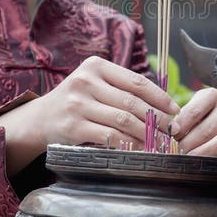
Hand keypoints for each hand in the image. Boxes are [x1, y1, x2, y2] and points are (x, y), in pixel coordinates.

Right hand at [0, 57, 179, 174]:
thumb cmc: (77, 101)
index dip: (160, 97)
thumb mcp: (95, 84)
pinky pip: (108, 136)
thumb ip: (122, 88)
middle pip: (132, 102)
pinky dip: (128, 144)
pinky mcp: (73, 126)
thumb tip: (163, 104)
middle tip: (173, 132)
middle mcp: (85, 81)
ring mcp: (77, 104)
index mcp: (96, 66)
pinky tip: (139, 149)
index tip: (176, 111)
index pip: (137, 82)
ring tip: (161, 143)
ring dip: (146, 134)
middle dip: (157, 119)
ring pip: (123, 120)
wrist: (40, 118)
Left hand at [173, 88, 216, 157]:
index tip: (172, 139)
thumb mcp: (182, 120)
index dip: (180, 128)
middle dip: (191, 144)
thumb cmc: (190, 129)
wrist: (208, 140)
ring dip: (209, 152)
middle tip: (179, 154)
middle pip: (210, 127)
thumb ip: (175, 124)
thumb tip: (164, 134)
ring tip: (193, 161)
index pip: (194, 111)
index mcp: (211, 96)